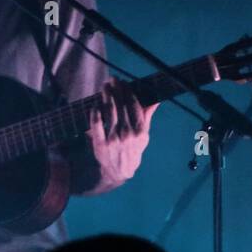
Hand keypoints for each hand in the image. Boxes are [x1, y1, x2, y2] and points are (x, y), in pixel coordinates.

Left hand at [84, 79, 156, 193]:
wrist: (119, 171)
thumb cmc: (133, 151)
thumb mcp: (144, 136)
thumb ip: (147, 117)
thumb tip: (156, 100)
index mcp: (140, 130)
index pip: (134, 105)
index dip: (128, 91)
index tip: (124, 82)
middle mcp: (127, 133)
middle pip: (120, 106)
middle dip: (116, 90)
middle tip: (112, 80)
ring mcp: (113, 138)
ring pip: (109, 112)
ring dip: (106, 96)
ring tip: (104, 87)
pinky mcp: (100, 143)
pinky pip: (96, 124)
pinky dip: (95, 113)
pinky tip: (95, 104)